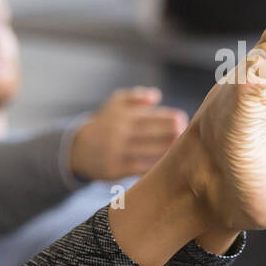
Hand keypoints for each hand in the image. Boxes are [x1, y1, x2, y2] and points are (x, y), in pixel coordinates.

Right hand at [70, 88, 188, 181]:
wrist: (79, 148)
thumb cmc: (106, 123)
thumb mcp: (115, 103)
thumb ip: (135, 96)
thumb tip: (156, 95)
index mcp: (122, 115)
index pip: (151, 116)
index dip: (169, 118)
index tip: (182, 120)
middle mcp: (119, 133)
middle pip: (152, 134)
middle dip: (172, 134)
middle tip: (186, 135)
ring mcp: (117, 152)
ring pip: (148, 152)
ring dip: (168, 151)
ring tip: (181, 148)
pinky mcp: (115, 170)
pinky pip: (141, 168)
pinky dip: (155, 166)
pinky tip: (168, 163)